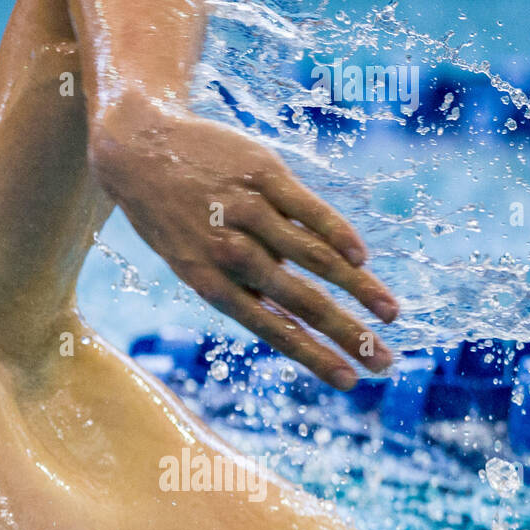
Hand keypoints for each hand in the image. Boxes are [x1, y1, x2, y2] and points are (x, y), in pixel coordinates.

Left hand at [91, 105, 397, 389]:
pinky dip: (338, 234)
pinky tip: (361, 258)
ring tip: (390, 313)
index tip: (349, 380)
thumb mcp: (192, 260)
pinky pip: (309, 208)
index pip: (271, 328)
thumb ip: (241, 284)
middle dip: (348, 334)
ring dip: (358, 288)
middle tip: (385, 361)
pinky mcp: (262, 173)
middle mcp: (229, 249)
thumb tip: (295, 312)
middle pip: (301, 299)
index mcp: (210, 281)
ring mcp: (248, 209)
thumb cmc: (172, 215)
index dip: (313, 356)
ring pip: (314, 255)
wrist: (140, 149)